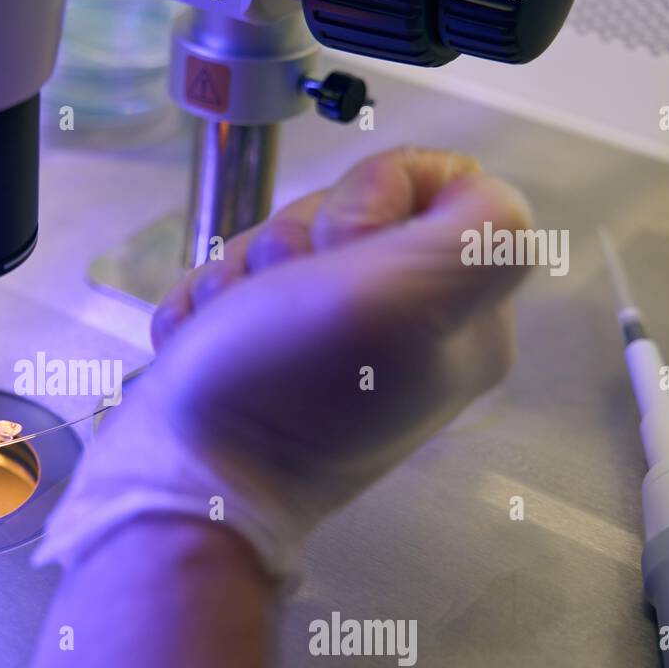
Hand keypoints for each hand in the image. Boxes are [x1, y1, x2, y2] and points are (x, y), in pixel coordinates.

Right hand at [37, 147, 534, 574]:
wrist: (180, 482)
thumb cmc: (285, 389)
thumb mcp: (416, 295)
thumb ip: (488, 229)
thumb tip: (464, 192)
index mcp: (466, 320)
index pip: (442, 184)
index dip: (373, 194)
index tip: (339, 252)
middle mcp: (407, 330)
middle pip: (351, 207)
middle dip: (291, 239)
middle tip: (277, 298)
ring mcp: (329, 346)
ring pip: (282, 242)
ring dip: (238, 271)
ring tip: (229, 327)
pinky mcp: (262, 356)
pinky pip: (233, 282)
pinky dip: (207, 303)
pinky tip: (202, 340)